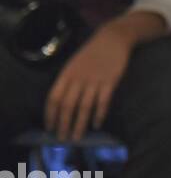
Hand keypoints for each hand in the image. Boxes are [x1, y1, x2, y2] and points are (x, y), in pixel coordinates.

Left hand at [44, 23, 133, 141]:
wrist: (112, 39)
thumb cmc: (92, 52)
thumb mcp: (74, 64)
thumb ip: (68, 81)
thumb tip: (61, 103)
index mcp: (66, 74)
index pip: (54, 98)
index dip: (50, 114)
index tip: (49, 127)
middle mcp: (78, 79)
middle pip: (67, 105)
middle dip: (63, 124)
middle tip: (62, 138)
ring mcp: (94, 81)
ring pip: (84, 107)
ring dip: (79, 124)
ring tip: (77, 137)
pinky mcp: (110, 82)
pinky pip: (103, 102)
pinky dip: (99, 115)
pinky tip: (96, 125)